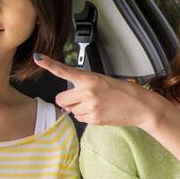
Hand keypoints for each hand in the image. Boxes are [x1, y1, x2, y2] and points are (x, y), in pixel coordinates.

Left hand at [32, 54, 157, 127]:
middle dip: (67, 100)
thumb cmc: (126, 92)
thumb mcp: (104, 81)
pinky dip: (86, 116)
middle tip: (79, 98)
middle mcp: (87, 93)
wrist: (141, 107)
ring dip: (78, 108)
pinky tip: (99, 111)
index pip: (65, 71)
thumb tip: (69, 99)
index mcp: (90, 79)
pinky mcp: (93, 120)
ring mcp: (90, 108)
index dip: (49, 64)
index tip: (38, 58)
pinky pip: (80, 119)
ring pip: (71, 110)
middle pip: (61, 99)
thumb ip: (85, 85)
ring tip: (96, 104)